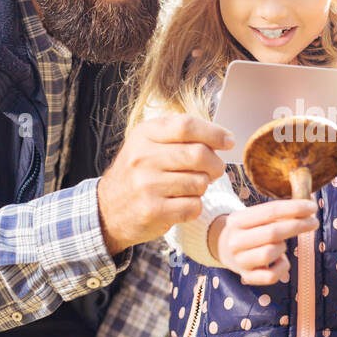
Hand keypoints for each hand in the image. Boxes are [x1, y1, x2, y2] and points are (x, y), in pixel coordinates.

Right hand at [98, 114, 233, 253]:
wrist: (108, 209)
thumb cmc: (138, 173)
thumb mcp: (149, 144)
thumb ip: (180, 135)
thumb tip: (223, 138)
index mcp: (144, 135)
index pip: (187, 126)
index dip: (214, 133)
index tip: (228, 141)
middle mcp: (143, 158)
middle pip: (198, 154)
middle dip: (216, 164)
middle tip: (215, 170)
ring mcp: (146, 185)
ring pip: (200, 182)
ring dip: (203, 187)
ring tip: (190, 188)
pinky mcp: (153, 211)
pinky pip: (194, 206)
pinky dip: (195, 206)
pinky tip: (182, 204)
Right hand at [212, 200, 317, 284]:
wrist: (225, 248)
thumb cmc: (251, 229)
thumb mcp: (256, 217)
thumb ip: (279, 213)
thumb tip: (309, 206)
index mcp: (236, 220)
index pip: (270, 211)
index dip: (295, 208)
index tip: (313, 207)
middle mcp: (235, 241)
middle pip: (273, 232)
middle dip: (298, 226)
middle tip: (314, 222)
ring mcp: (240, 261)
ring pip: (270, 253)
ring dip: (282, 247)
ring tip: (281, 245)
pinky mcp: (247, 277)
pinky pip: (272, 276)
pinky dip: (282, 267)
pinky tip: (281, 260)